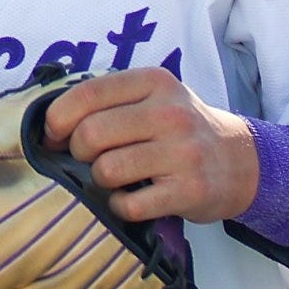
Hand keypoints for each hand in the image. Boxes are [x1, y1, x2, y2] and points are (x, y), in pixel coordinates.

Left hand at [40, 67, 258, 224]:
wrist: (240, 161)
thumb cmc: (179, 129)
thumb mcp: (153, 97)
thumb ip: (107, 101)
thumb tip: (49, 127)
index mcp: (155, 82)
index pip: (86, 94)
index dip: (58, 120)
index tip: (55, 136)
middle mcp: (170, 112)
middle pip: (90, 134)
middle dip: (78, 153)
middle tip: (91, 159)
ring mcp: (183, 152)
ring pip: (106, 170)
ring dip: (100, 181)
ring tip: (116, 178)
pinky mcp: (190, 190)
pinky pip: (129, 204)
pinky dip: (119, 207)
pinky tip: (131, 199)